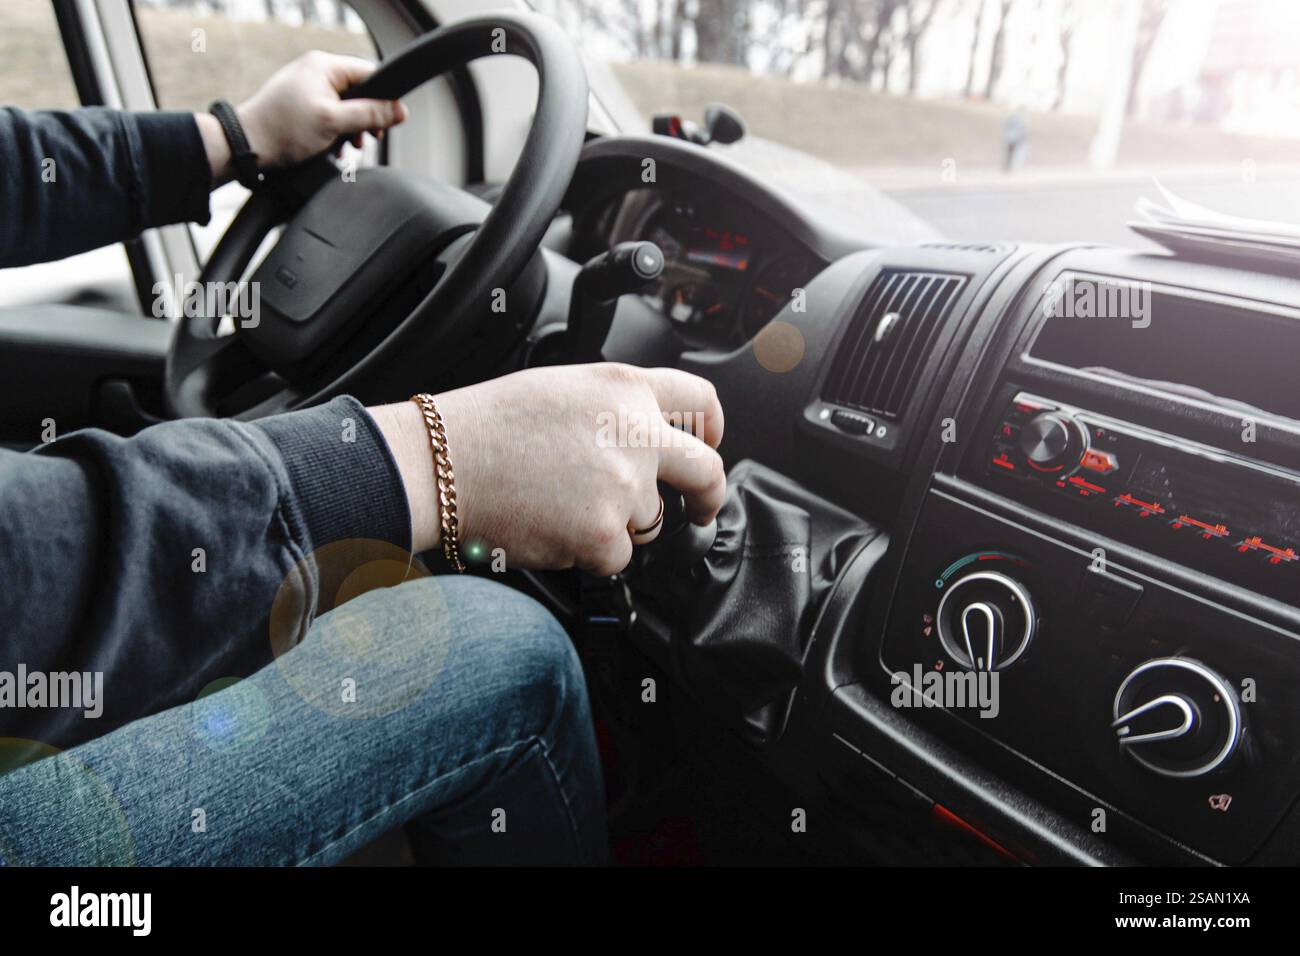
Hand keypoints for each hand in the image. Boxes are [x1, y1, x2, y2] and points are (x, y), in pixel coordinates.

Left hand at [198, 51, 407, 181]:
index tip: (390, 121)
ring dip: (352, 129)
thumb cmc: (285, 130)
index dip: (384, 98)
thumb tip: (401, 110)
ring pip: (346, 106)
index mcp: (324, 66)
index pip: (369, 73)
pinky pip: (330, 114)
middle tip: (368, 138)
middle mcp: (316, 71)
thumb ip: (370, 114)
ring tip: (347, 147)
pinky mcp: (301, 105)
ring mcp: (307, 87)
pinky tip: (335, 148)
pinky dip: (336, 131)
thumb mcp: (334, 122)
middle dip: (366, 118)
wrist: (248, 146)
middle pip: (359, 91)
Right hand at [370, 364, 726, 574]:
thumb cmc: (489, 427)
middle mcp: (636, 433)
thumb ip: (617, 408)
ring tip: (563, 503)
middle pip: (705, 470)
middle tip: (700, 508)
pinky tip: (553, 527)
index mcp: (625, 388)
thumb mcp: (564, 388)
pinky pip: (617, 556)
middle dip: (708, 495)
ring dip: (617, 522)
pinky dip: (590, 552)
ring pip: (649, 520)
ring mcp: (625, 487)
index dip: (712, 425)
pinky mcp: (605, 534)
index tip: (710, 443)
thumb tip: (648, 436)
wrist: (444, 463)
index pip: (701, 396)